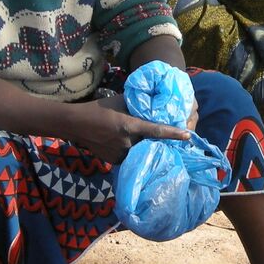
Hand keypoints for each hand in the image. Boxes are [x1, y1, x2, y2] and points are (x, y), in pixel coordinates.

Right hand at [73, 98, 189, 163]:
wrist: (76, 125)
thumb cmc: (99, 108)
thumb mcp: (119, 102)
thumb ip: (137, 105)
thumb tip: (153, 105)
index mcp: (130, 125)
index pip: (156, 130)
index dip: (173, 133)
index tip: (187, 135)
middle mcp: (127, 143)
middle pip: (151, 144)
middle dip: (158, 143)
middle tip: (167, 141)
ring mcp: (120, 154)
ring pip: (141, 152)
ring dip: (144, 147)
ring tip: (142, 141)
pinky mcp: (114, 161)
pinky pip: (130, 157)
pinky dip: (133, 152)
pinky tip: (127, 145)